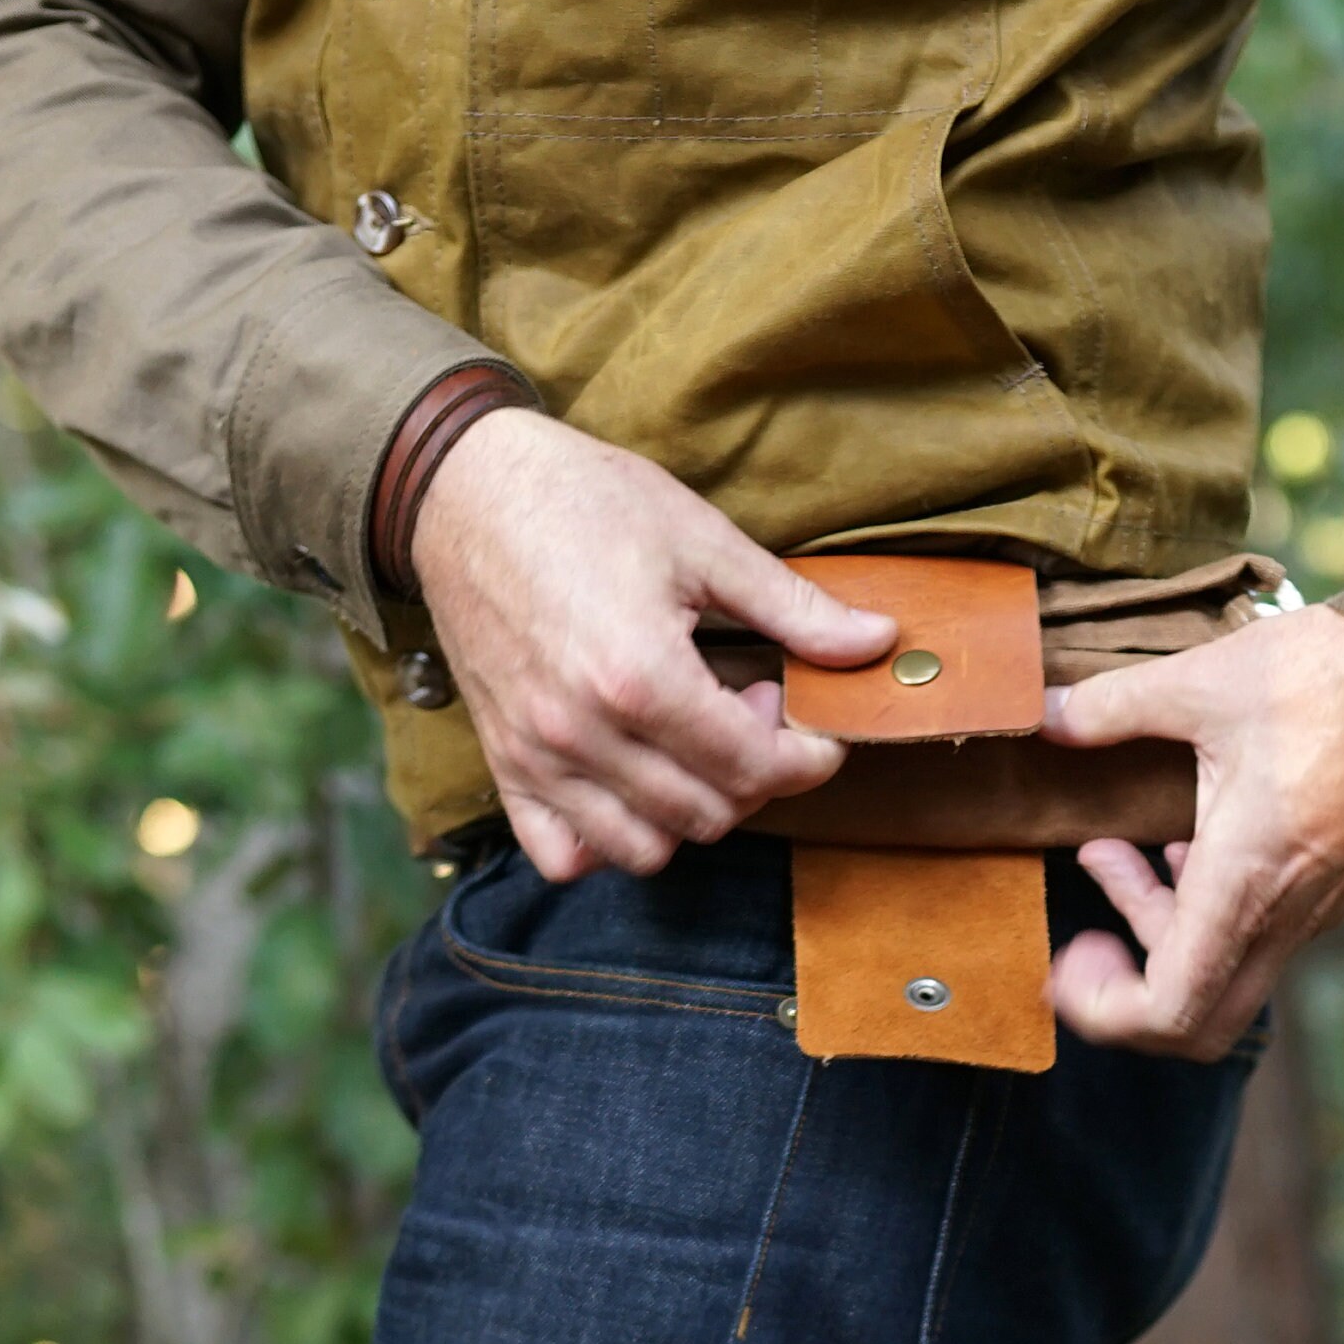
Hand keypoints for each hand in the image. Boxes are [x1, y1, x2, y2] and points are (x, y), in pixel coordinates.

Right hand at [413, 409, 896, 879]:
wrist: (466, 489)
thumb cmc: (581, 500)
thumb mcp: (702, 540)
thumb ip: (793, 607)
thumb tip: (877, 641)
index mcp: (641, 676)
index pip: (753, 768)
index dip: (806, 759)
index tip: (817, 732)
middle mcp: (583, 732)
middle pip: (708, 814)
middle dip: (754, 775)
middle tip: (750, 708)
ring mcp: (537, 755)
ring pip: (645, 848)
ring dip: (690, 813)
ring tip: (695, 746)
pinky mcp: (503, 762)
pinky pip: (564, 854)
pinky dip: (607, 841)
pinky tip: (634, 786)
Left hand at [1039, 602, 1343, 1060]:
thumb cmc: (1332, 674)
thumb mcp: (1202, 682)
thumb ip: (1110, 707)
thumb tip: (1042, 712)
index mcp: (1248, 881)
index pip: (1170, 1010)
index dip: (1101, 1010)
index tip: (1062, 961)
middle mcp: (1289, 915)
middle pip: (1198, 1021)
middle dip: (1124, 996)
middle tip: (1081, 939)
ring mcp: (1317, 906)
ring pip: (1224, 974)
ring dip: (1154, 933)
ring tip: (1110, 855)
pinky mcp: (1333, 884)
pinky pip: (1257, 935)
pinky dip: (1199, 912)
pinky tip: (1177, 843)